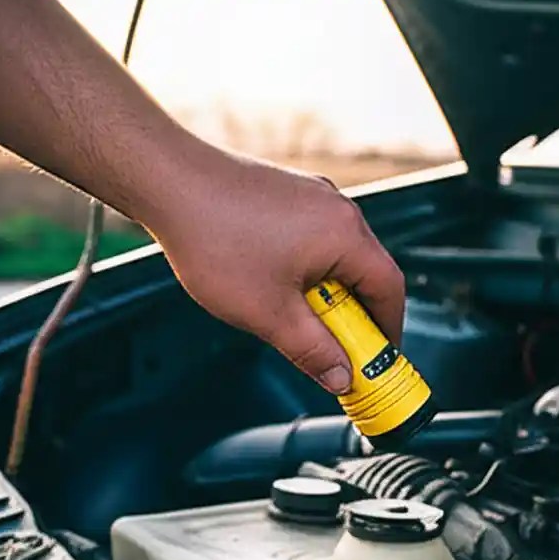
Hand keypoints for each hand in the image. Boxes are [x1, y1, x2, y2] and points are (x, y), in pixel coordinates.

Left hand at [143, 150, 405, 394]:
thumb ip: (311, 350)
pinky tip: (272, 286)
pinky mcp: (285, 192)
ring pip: (336, 254)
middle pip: (366, 270)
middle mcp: (336, 207)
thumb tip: (340, 377)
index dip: (389, 330)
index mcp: (345, 234)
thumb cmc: (215, 240)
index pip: (390, 288)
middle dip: (355, 315)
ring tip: (295, 320)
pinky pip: (311, 238)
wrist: (169, 182)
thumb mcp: (268, 313)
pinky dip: (306, 269)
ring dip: (327, 293)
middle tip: (337, 350)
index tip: (379, 360)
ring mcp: (310, 195)